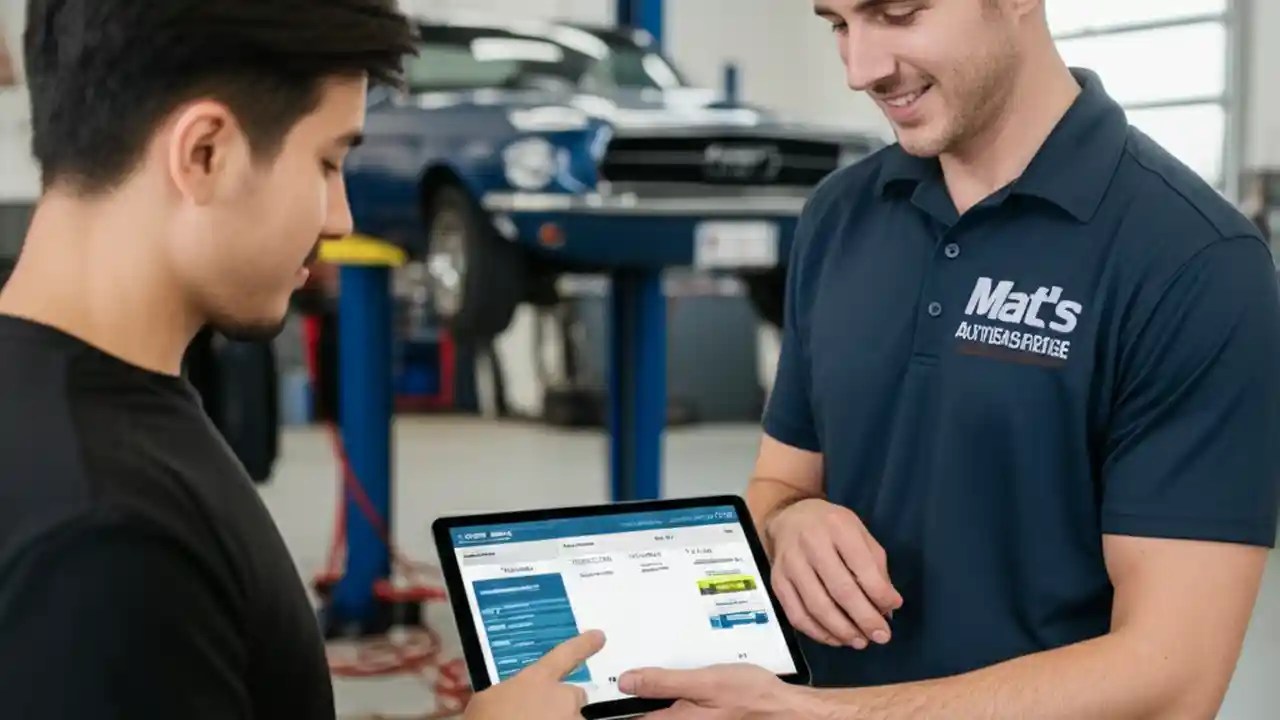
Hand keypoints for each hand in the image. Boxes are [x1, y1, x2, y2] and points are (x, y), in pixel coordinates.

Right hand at [464, 630, 604, 719]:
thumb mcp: (486, 701)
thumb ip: (507, 692)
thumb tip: (509, 700)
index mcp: (537, 680)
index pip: (566, 655)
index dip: (583, 645)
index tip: (599, 637)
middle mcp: (563, 698)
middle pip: (574, 697)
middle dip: (561, 707)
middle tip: (538, 716)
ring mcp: (573, 719)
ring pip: (574, 718)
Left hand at [618, 664, 800, 718]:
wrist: (783, 711)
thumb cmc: (749, 695)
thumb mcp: (704, 681)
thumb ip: (663, 682)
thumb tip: (625, 681)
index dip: (612, 708)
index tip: (599, 697)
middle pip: (645, 718)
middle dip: (633, 704)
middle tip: (630, 681)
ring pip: (660, 716)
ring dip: (653, 702)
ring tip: (658, 684)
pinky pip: (674, 716)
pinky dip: (671, 705)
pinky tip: (677, 692)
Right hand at [766, 498, 902, 648]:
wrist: (790, 517)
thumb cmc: (832, 527)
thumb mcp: (859, 534)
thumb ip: (875, 567)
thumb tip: (886, 608)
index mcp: (838, 528)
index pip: (863, 567)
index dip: (880, 594)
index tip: (893, 608)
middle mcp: (811, 544)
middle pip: (840, 590)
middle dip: (864, 618)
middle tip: (881, 637)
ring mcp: (790, 564)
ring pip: (817, 606)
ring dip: (842, 630)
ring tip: (860, 641)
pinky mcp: (778, 582)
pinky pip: (796, 615)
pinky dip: (817, 633)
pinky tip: (835, 638)